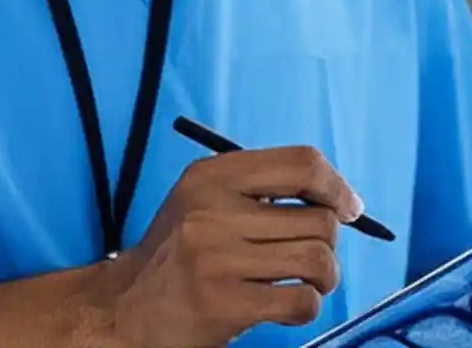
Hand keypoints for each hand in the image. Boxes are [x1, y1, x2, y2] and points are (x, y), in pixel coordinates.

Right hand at [111, 146, 364, 347]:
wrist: (124, 309)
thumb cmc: (180, 253)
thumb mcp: (207, 201)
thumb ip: (265, 189)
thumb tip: (344, 200)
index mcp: (211, 176)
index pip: (302, 163)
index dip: (336, 186)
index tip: (348, 207)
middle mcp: (212, 211)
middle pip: (319, 218)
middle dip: (328, 243)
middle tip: (309, 258)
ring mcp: (216, 259)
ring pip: (317, 260)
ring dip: (323, 278)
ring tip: (301, 283)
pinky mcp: (223, 304)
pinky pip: (302, 301)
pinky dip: (305, 307)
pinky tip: (283, 307)